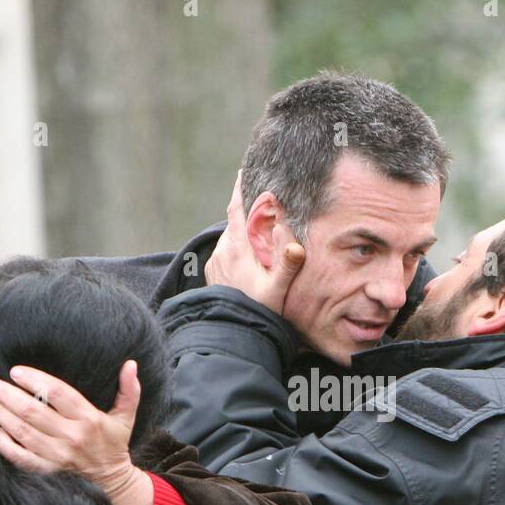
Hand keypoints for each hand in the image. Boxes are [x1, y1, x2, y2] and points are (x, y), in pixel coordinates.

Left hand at [0, 360, 154, 504]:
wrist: (113, 482)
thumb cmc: (115, 444)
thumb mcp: (127, 416)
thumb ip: (129, 389)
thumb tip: (131, 364)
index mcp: (89, 419)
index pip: (57, 393)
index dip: (34, 380)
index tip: (16, 371)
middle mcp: (72, 436)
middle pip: (33, 412)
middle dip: (9, 396)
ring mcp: (58, 456)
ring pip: (23, 433)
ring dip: (2, 416)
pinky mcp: (48, 471)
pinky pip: (21, 458)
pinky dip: (6, 446)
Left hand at [204, 169, 304, 313]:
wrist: (233, 333)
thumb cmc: (260, 311)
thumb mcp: (279, 288)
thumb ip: (287, 262)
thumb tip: (291, 236)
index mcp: (238, 248)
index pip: (236, 210)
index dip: (240, 189)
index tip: (243, 171)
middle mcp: (222, 251)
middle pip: (235, 222)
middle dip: (248, 214)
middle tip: (265, 210)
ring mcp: (215, 262)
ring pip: (230, 238)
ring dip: (243, 234)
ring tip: (260, 238)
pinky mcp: (212, 273)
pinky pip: (225, 252)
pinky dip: (236, 248)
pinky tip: (249, 259)